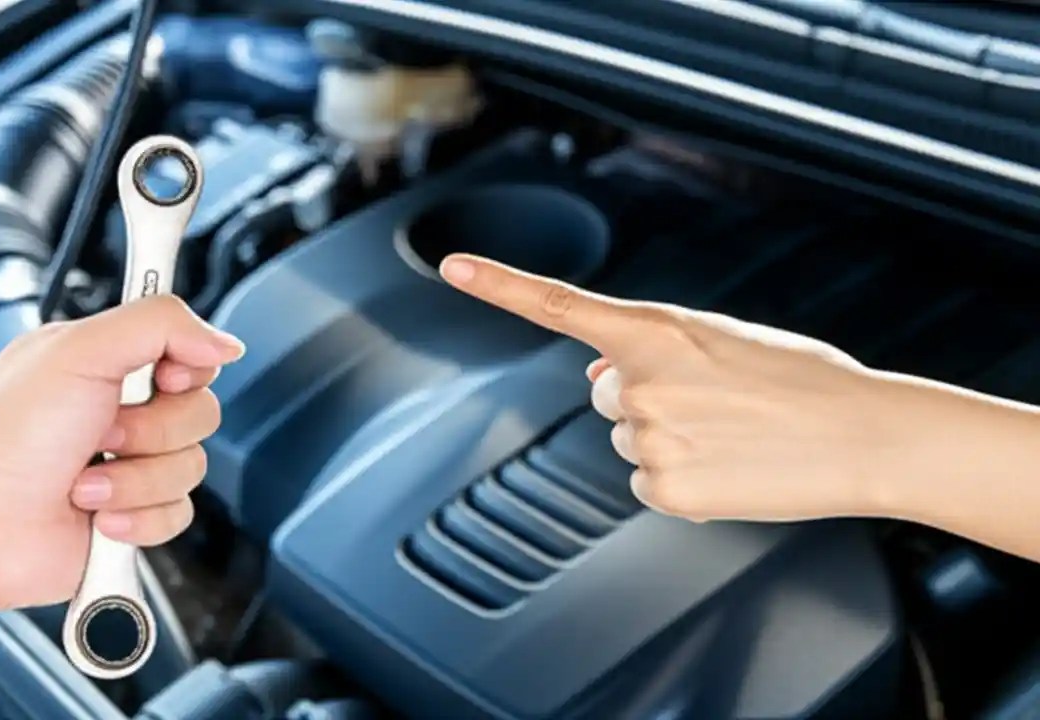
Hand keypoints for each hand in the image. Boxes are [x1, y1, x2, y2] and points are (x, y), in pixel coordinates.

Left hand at [0, 296, 243, 613]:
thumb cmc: (3, 441)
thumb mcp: (80, 351)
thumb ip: (160, 324)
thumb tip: (223, 341)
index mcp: (102, 362)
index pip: (186, 348)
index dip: (186, 365)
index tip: (161, 377)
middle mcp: (117, 410)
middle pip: (200, 411)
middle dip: (154, 430)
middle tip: (102, 433)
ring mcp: (126, 466)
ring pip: (192, 467)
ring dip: (137, 479)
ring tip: (85, 482)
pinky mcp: (132, 514)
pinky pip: (179, 514)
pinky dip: (138, 517)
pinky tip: (96, 516)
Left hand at [439, 254, 1012, 523]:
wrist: (863, 435)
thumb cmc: (802, 380)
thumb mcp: (722, 340)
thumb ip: (652, 349)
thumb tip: (598, 373)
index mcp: (656, 329)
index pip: (558, 303)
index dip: (499, 284)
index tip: (452, 266)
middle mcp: (639, 382)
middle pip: (604, 392)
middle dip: (645, 395)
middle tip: (714, 400)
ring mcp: (647, 437)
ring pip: (629, 439)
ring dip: (669, 437)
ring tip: (733, 432)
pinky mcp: (663, 489)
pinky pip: (649, 481)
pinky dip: (682, 478)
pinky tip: (729, 466)